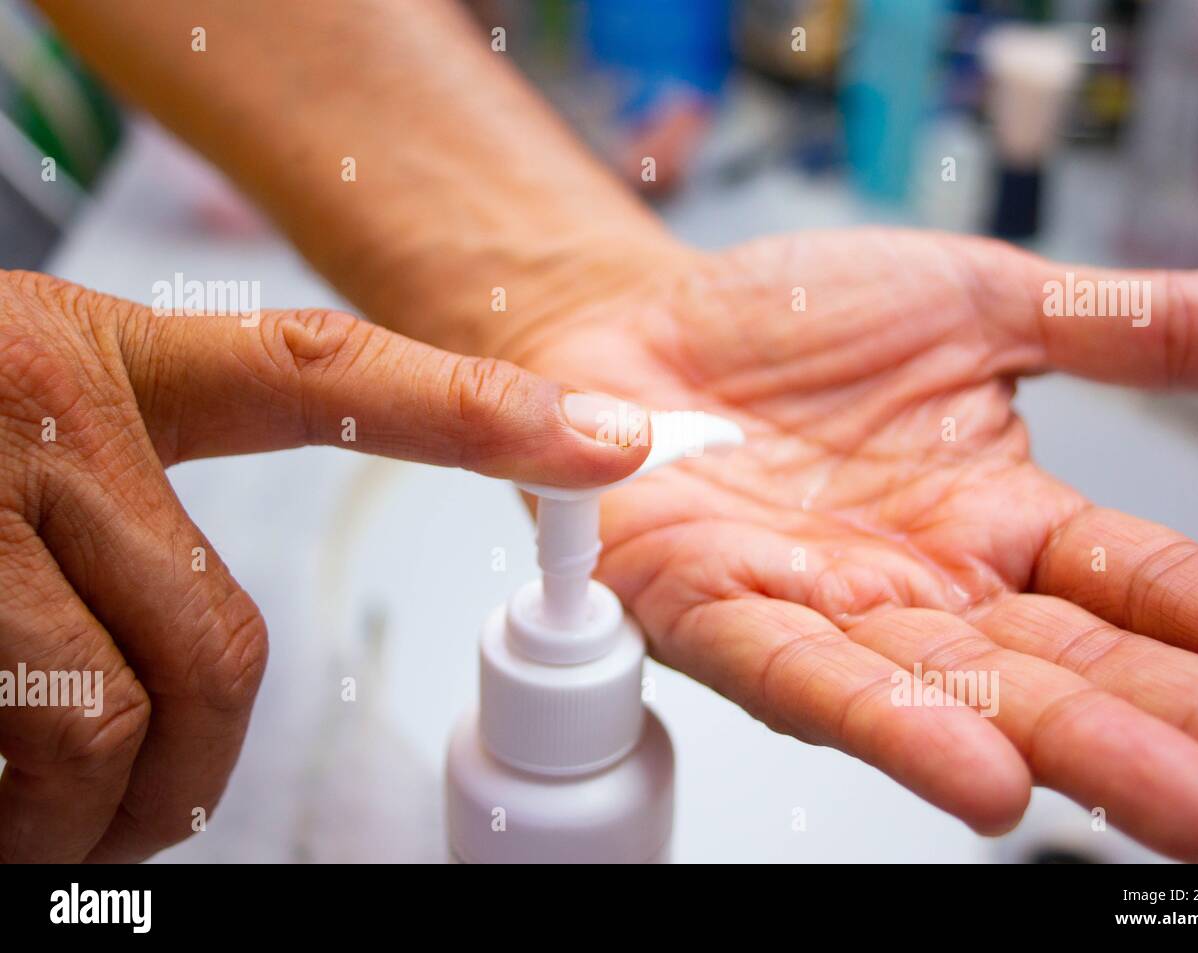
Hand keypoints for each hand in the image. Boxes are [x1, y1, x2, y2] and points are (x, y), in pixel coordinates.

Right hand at [0, 270, 647, 861]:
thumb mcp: (33, 423)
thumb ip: (133, 511)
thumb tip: (183, 656)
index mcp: (114, 365)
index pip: (323, 378)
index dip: (468, 415)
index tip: (603, 442)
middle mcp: (57, 412)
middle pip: (217, 643)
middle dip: (190, 764)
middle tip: (152, 804)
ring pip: (109, 715)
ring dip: (89, 806)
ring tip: (41, 808)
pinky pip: (17, 747)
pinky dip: (22, 814)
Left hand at [510, 229, 1197, 861]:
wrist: (640, 324)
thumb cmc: (795, 326)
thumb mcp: (977, 304)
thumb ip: (1120, 327)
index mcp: (999, 516)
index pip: (1143, 585)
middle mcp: (926, 584)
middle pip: (1072, 666)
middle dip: (1188, 725)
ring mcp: (826, 607)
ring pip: (961, 692)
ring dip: (1070, 748)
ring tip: (1179, 804)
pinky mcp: (716, 608)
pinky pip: (807, 675)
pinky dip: (892, 726)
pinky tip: (981, 777)